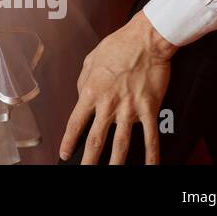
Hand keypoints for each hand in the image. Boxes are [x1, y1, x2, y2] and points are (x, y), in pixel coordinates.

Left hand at [60, 10, 176, 164]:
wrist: (145, 40)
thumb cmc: (117, 46)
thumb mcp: (90, 60)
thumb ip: (83, 81)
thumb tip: (81, 96)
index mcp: (91, 92)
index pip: (75, 123)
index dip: (69, 141)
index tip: (65, 153)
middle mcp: (108, 104)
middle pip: (96, 139)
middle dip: (89, 160)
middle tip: (84, 171)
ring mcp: (129, 108)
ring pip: (121, 143)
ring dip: (116, 163)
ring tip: (112, 174)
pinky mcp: (149, 109)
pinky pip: (150, 137)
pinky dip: (151, 155)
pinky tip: (151, 167)